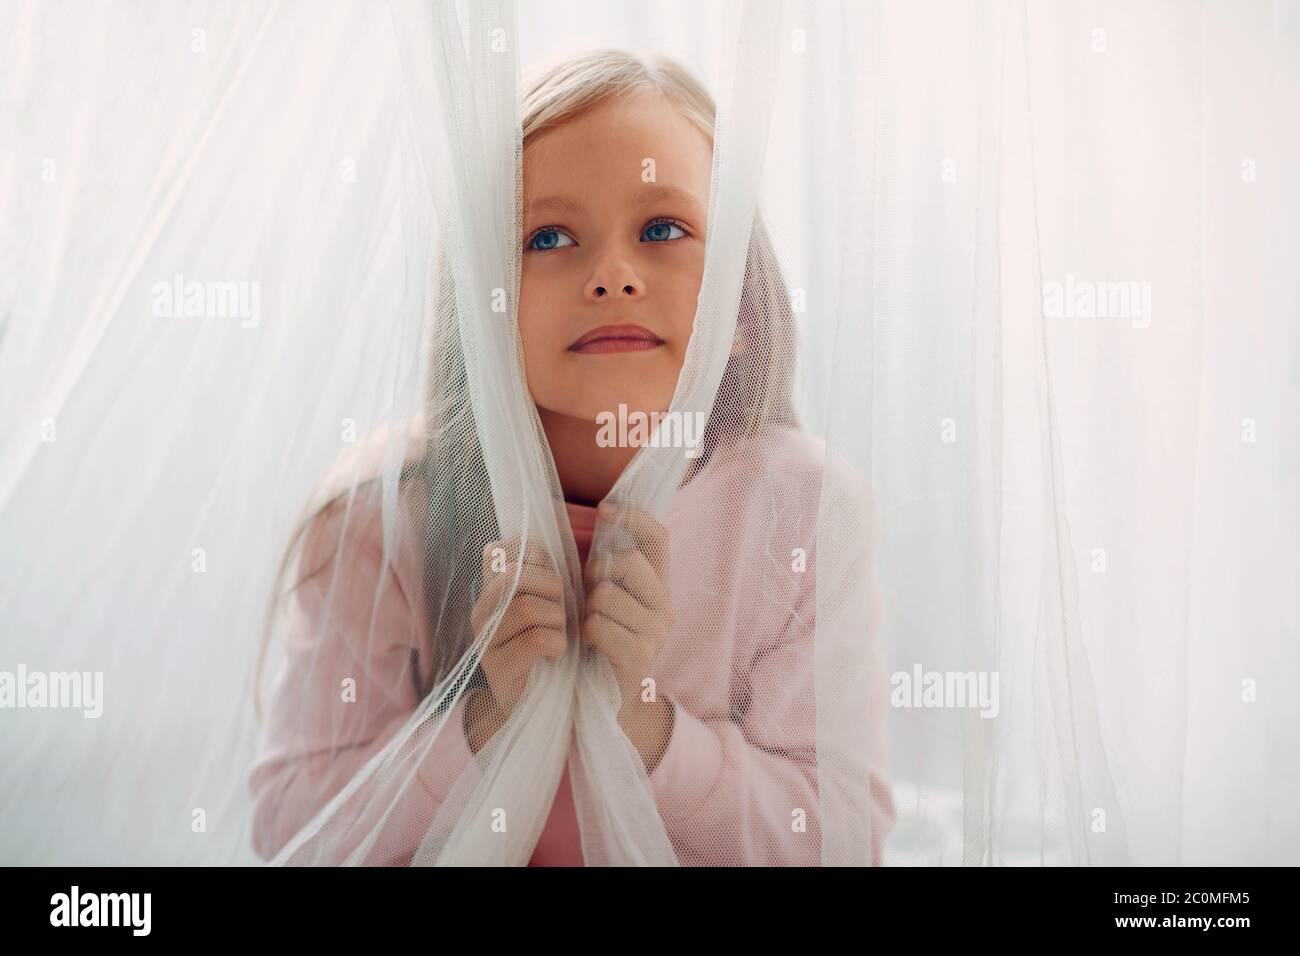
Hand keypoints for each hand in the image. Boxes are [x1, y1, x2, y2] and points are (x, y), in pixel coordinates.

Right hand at [464, 537, 566, 752]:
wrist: (536, 706)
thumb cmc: (549, 649)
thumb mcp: (549, 603)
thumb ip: (543, 573)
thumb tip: (546, 540)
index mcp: (491, 591)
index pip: (501, 552)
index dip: (535, 559)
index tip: (553, 582)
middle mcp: (481, 612)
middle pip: (514, 575)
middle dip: (551, 588)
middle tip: (561, 612)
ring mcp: (485, 641)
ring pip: (526, 607)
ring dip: (556, 619)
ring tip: (559, 634)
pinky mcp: (499, 669)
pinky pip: (536, 640)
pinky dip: (556, 644)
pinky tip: (556, 654)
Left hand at [581, 501, 675, 771]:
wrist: (610, 702)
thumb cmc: (602, 643)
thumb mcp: (610, 600)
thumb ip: (611, 568)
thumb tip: (601, 516)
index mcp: (659, 588)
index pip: (658, 537)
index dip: (634, 518)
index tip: (605, 509)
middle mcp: (664, 607)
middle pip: (627, 562)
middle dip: (597, 573)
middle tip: (589, 596)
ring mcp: (655, 633)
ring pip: (606, 594)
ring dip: (587, 609)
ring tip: (590, 627)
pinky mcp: (639, 656)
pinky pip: (598, 625)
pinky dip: (585, 634)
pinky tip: (590, 646)